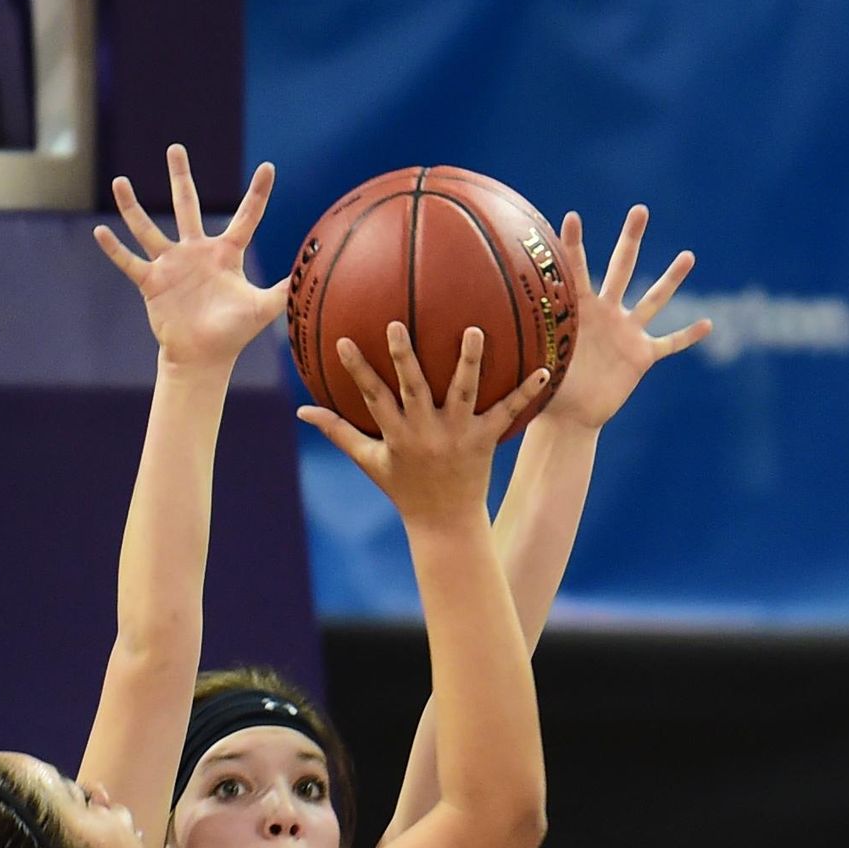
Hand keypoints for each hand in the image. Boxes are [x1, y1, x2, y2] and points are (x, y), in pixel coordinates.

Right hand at [93, 143, 287, 370]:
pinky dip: (114, 249)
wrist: (203, 357)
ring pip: (149, 229)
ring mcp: (171, 265)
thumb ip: (284, 289)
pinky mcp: (152, 283)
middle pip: (187, 206)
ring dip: (133, 207)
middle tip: (176, 148)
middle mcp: (196, 252)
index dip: (258, 194)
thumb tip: (311, 276)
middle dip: (181, 177)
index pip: (246, 217)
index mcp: (225, 254)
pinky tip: (100, 231)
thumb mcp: (263, 309)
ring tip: (120, 183)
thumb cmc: (233, 333)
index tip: (269, 167)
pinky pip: (130, 262)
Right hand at [298, 324, 548, 525]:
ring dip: (469, 362)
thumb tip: (303, 411)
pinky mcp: (484, 441)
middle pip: (413, 388)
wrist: (444, 523)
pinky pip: (507, 412)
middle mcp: (425, 432)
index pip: (372, 397)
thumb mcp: (369, 461)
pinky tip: (546, 369)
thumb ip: (338, 432)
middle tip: (397, 324)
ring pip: (462, 393)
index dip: (357, 370)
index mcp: (396, 435)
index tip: (344, 340)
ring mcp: (456, 435)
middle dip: (403, 357)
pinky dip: (526, 392)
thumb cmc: (404, 488)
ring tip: (474, 331)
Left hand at [544, 205, 711, 431]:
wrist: (570, 417)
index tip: (570, 217)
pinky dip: (687, 336)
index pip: (576, 272)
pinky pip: (669, 344)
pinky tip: (707, 325)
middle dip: (631, 240)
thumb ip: (527, 353)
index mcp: (579, 312)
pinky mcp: (641, 356)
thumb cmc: (549, 392)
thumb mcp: (539, 369)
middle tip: (639, 210)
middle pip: (622, 269)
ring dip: (671, 280)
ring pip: (653, 300)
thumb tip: (497, 348)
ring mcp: (626, 333)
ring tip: (688, 256)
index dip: (573, 246)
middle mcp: (607, 314)